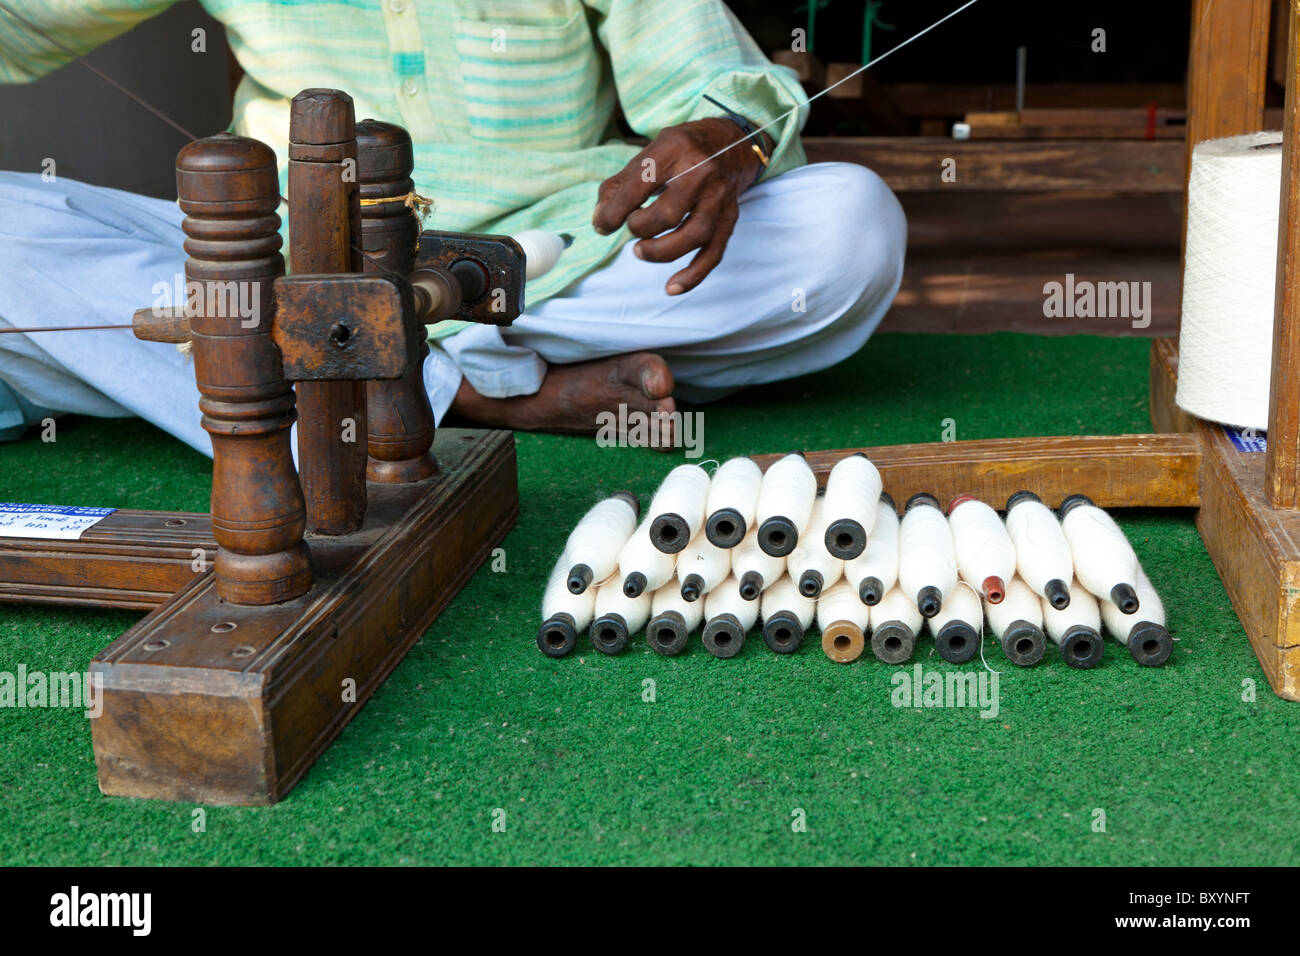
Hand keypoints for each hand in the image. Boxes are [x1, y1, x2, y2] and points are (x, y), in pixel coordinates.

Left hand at [592, 117, 762, 295]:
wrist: (730, 143)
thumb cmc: (681, 151)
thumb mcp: (649, 153)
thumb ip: (620, 185)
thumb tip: (601, 218)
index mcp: (676, 149)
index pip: (639, 186)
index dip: (614, 212)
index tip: (602, 225)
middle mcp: (703, 172)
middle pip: (668, 214)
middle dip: (640, 228)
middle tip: (631, 228)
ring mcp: (720, 198)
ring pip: (694, 236)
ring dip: (661, 252)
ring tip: (641, 251)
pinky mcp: (730, 218)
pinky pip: (713, 253)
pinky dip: (692, 275)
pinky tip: (672, 287)